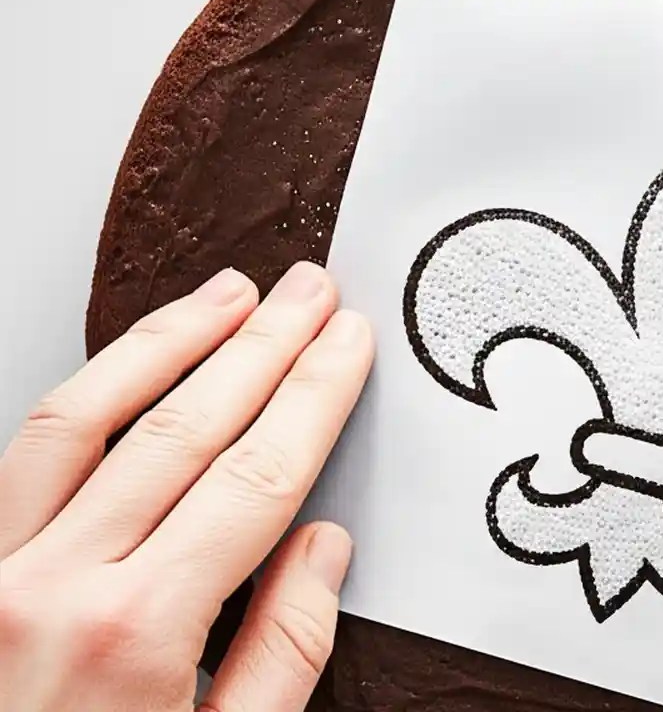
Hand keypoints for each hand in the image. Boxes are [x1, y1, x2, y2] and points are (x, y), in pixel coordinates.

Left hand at [0, 262, 373, 711]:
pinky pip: (27, 453)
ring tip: (228, 296)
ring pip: (88, 419)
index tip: (345, 345)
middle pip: (185, 430)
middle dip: (261, 347)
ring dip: (169, 343)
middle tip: (309, 293)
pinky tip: (130, 364)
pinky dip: (89, 393)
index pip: (256, 477)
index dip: (312, 398)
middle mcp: (55, 586)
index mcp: (139, 634)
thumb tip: (323, 550)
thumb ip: (282, 655)